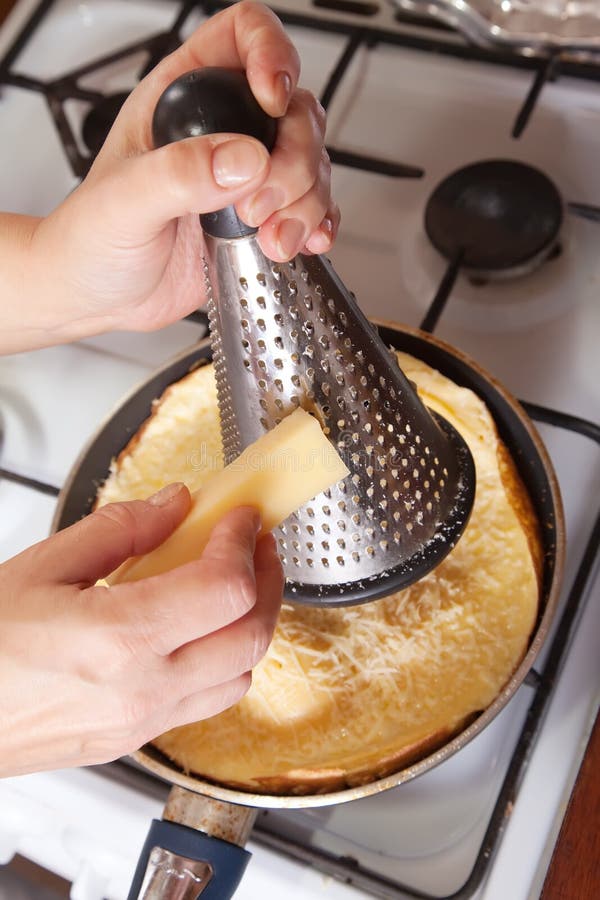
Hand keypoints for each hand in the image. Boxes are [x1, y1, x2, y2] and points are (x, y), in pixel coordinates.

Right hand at [0, 485, 282, 776]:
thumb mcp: (42, 565)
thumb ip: (120, 529)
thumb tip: (175, 503)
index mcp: (118, 638)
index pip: (224, 590)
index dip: (242, 543)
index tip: (239, 517)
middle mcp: (141, 689)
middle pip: (251, 636)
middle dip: (267, 581)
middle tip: (253, 544)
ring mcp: (142, 722)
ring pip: (241, 676)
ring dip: (252, 624)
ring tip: (233, 585)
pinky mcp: (135, 739)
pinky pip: (208, 701)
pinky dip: (224, 660)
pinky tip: (200, 630)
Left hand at [22, 1, 338, 344]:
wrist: (98, 297)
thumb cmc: (91, 241)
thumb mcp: (122, 202)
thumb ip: (177, 174)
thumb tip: (243, 159)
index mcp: (179, 97)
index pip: (243, 35)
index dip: (271, 53)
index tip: (271, 100)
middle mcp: (221, 129)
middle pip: (295, 110)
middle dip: (293, 161)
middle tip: (257, 208)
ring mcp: (245, 177)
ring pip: (311, 162)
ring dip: (306, 203)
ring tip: (273, 241)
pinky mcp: (261, 219)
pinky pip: (312, 207)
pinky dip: (318, 224)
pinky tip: (304, 242)